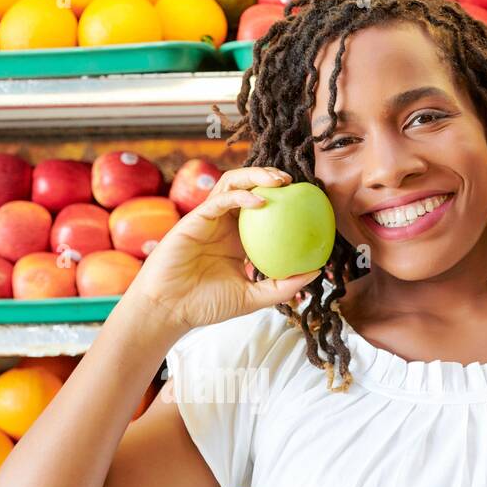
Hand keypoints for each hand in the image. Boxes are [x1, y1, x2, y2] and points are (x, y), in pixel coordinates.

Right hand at [124, 166, 318, 332]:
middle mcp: (224, 224)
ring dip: (256, 176)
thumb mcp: (253, 298)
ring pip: (232, 184)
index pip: (263, 210)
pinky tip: (260, 201)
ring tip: (280, 181)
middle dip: (271, 177)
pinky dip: (240, 196)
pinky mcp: (194, 218)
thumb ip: (282, 285)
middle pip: (248, 188)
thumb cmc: (206, 305)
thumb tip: (316, 271)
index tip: (307, 200)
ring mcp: (209, 219)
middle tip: (295, 181)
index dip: (283, 200)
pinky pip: (219, 199)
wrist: (170, 310)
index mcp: (237, 239)